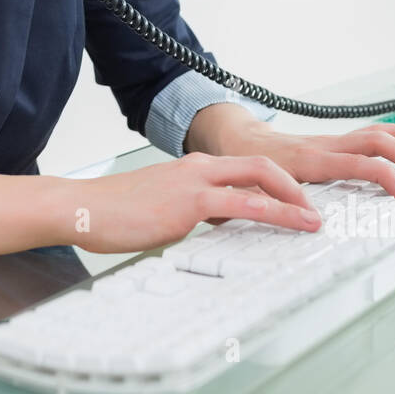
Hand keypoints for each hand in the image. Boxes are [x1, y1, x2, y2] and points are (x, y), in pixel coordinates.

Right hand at [67, 153, 322, 253]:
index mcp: (190, 170)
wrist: (81, 208)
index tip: (292, 201)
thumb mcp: (158, 210)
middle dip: (293, 184)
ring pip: (260, 180)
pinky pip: (244, 204)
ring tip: (314, 220)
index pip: (242, 169)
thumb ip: (185, 213)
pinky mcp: (190, 202)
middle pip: (260, 164)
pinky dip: (276, 213)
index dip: (273, 182)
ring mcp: (195, 182)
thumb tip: (205, 229)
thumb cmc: (111, 213)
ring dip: (293, 200)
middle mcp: (197, 168)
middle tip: (312, 207)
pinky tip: (291, 224)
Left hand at [213, 119, 394, 195]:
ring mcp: (330, 142)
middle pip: (373, 145)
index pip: (352, 164)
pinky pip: (368, 134)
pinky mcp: (334, 142)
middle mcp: (322, 147)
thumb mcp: (247, 190)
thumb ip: (263, 205)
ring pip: (375, 137)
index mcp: (305, 161)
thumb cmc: (241, 168)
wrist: (235, 140)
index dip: (379, 176)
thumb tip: (283, 222)